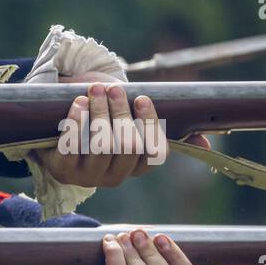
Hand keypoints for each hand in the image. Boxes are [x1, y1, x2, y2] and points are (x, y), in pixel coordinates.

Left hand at [31, 82, 211, 187]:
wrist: (58, 132)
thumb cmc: (102, 124)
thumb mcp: (132, 126)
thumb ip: (164, 131)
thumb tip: (207, 142)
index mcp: (136, 166)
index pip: (153, 151)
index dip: (149, 124)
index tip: (141, 97)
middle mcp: (115, 176)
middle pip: (125, 147)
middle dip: (120, 114)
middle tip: (112, 89)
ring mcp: (88, 176)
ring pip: (100, 147)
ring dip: (98, 114)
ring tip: (94, 91)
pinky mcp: (63, 169)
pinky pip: (71, 148)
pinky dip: (75, 124)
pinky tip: (77, 104)